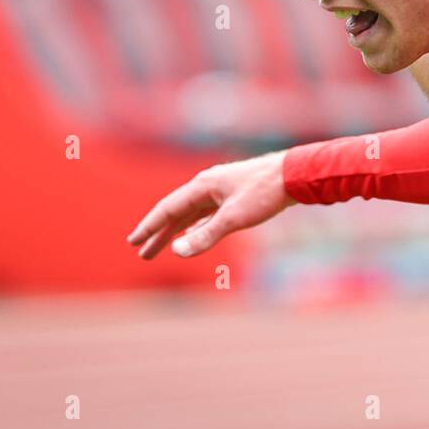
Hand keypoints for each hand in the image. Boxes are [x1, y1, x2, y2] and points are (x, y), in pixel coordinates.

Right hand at [127, 151, 293, 258]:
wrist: (295, 175)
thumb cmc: (265, 193)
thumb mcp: (234, 218)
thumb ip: (206, 236)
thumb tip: (177, 251)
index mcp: (202, 186)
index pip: (168, 208)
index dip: (149, 227)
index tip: (133, 241)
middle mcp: (207, 186)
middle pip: (176, 212)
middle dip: (158, 233)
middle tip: (142, 253)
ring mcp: (220, 191)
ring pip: (191, 215)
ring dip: (175, 232)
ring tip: (160, 249)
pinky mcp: (233, 197)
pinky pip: (206, 215)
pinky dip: (195, 228)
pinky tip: (190, 238)